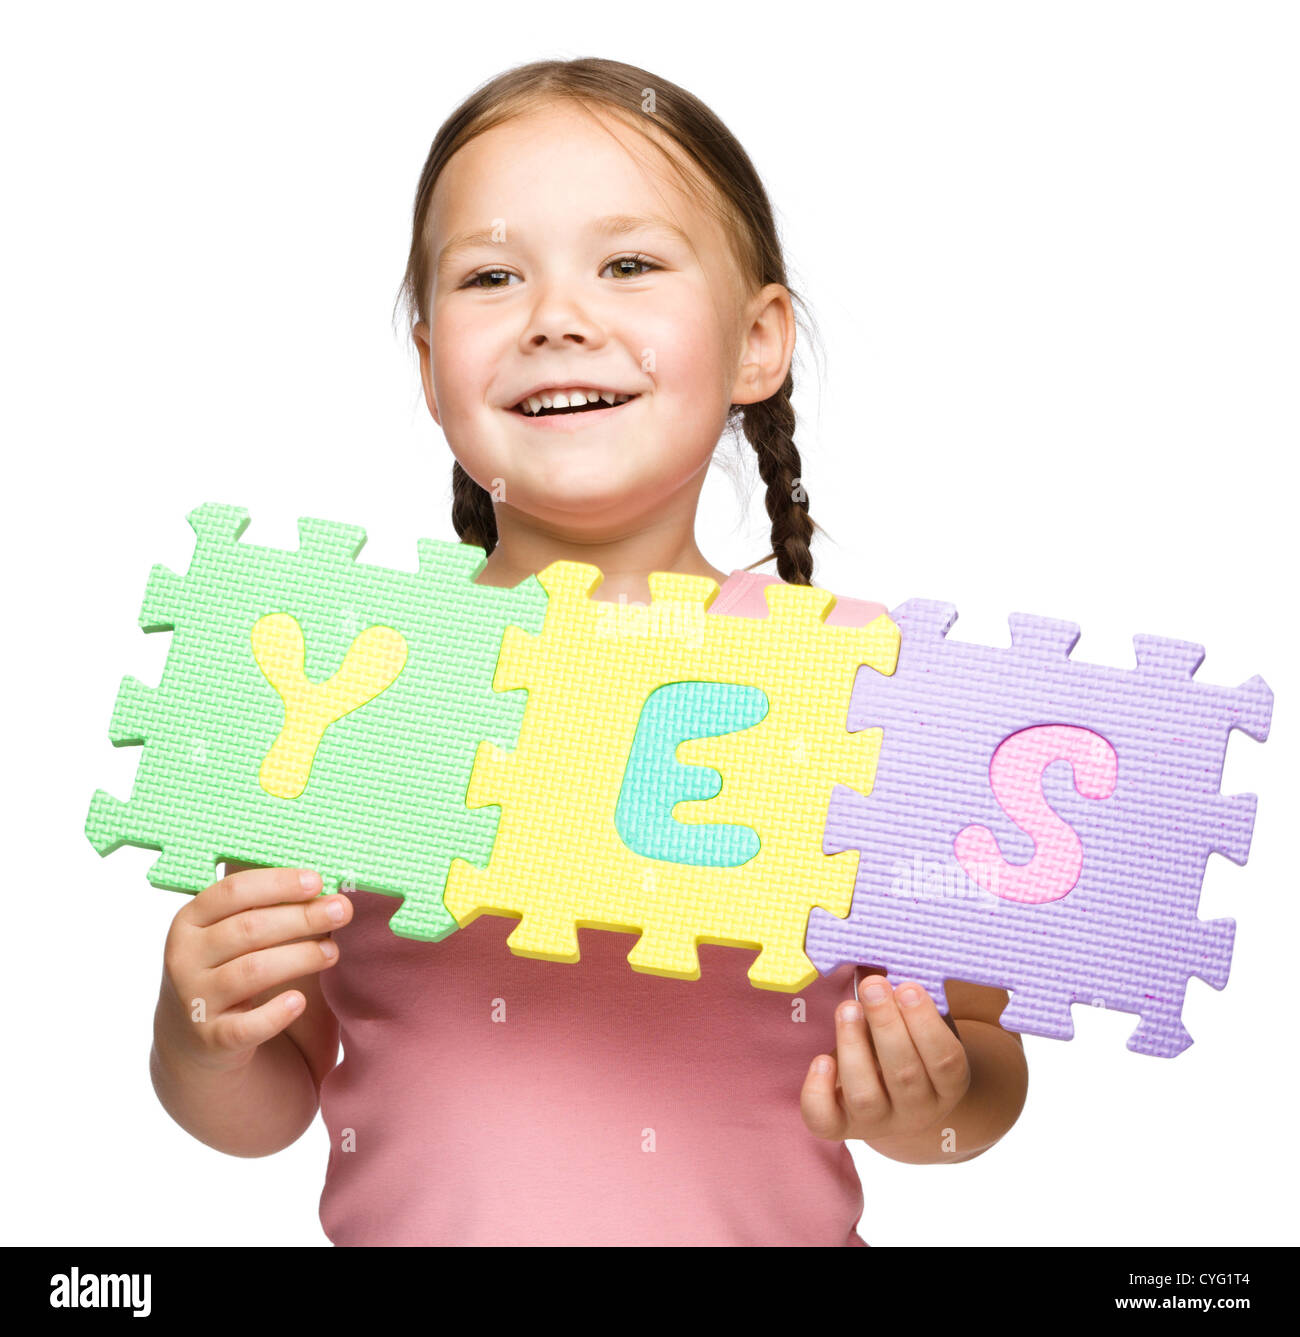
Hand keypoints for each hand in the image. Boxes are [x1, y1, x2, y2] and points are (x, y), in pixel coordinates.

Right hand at [156, 866, 352, 1073]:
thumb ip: (268, 910)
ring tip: (332, 952)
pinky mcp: (211, 1039)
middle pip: (248, 928)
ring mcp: (194, 999)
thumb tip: (326, 891)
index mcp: (190, 920)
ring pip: (252, 970)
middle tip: (341, 911)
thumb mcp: (233, 935)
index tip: (317, 881)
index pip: (233, 892)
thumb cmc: (228, 969)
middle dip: (302, 917)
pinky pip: (247, 1026)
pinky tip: (299, 1002)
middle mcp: (184, 958)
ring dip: (300, 957)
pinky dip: (276, 1013)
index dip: (278, 883)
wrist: (194, 1039)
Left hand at [801, 975, 970, 1144]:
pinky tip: (821, 1060)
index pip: (944, 1060)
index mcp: (947, 1084)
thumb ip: (907, 1000)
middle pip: (904, 1075)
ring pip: (865, 1096)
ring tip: (847, 1008)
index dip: (926, 1024)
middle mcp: (917, 1110)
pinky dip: (819, 1091)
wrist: (890, 1097)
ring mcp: (879, 1122)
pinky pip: (826, 1120)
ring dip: (853, 1047)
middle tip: (872, 987)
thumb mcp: (918, 1024)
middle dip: (886, 1026)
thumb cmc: (906, 1045)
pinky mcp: (842, 1127)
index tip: (907, 987)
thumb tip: (882, 961)